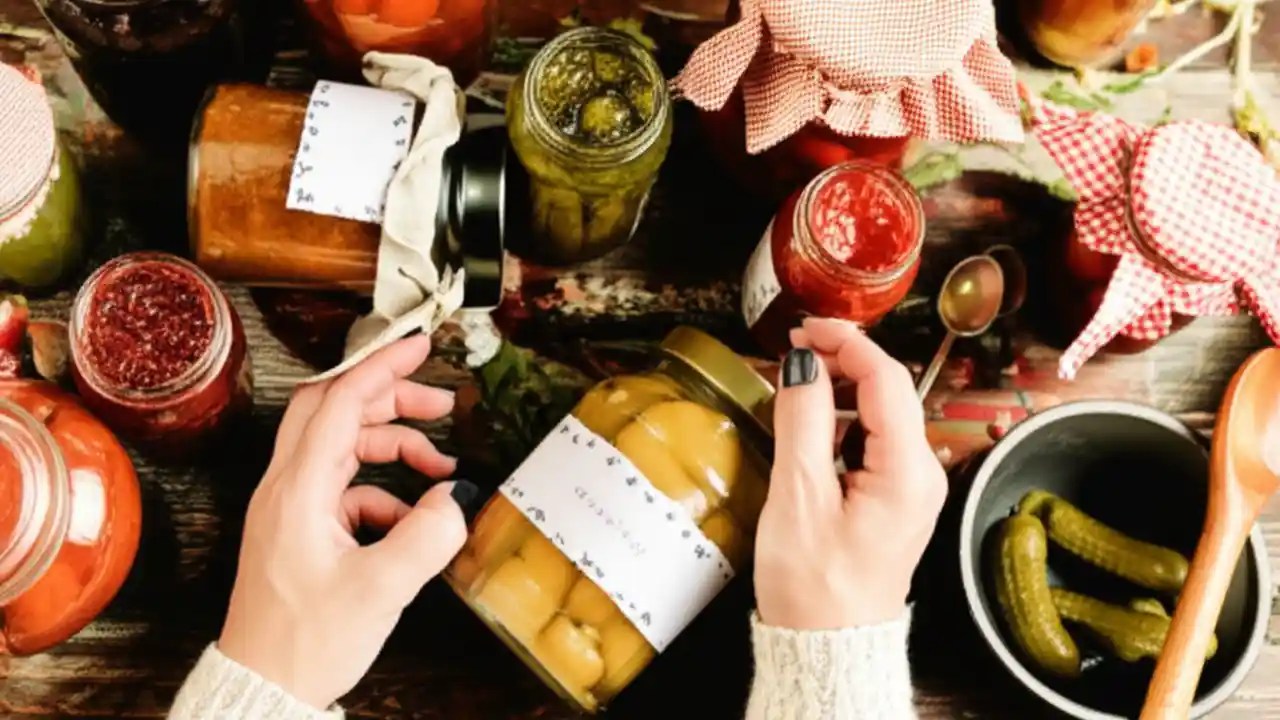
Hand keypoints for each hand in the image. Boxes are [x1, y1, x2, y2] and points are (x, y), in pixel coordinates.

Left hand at [218, 335, 477, 708]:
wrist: (263, 688)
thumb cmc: (303, 643)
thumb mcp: (380, 590)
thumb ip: (428, 536)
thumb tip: (456, 497)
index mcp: (298, 490)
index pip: (340, 401)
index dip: (382, 367)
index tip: (420, 346)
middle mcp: (287, 488)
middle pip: (334, 411)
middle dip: (389, 396)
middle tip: (438, 402)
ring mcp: (290, 508)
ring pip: (342, 447)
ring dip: (392, 445)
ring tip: (439, 466)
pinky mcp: (299, 530)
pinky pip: (344, 488)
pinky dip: (382, 489)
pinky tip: (411, 518)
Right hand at [754, 318, 946, 629]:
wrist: (828, 649)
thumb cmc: (815, 588)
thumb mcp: (799, 498)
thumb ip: (803, 421)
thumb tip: (803, 364)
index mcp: (907, 472)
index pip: (886, 380)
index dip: (847, 342)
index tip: (805, 327)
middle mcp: (920, 475)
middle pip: (889, 391)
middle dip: (844, 359)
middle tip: (795, 347)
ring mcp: (909, 488)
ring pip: (881, 414)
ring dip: (841, 387)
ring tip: (797, 378)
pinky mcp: (890, 500)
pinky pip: (873, 441)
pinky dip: (842, 418)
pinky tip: (811, 420)